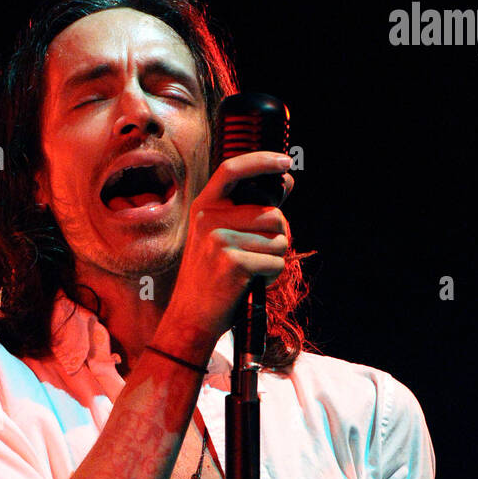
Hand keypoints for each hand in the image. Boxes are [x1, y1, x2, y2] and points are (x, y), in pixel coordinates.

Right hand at [163, 151, 293, 343]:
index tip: (285, 162)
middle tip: (256, 256)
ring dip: (274, 258)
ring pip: (279, 240)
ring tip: (250, 270)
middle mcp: (208, 219)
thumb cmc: (211, 277)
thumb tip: (287, 181)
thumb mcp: (220, 236)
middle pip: (272, 214)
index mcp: (203, 207)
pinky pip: (276, 263)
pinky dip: (271, 277)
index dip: (262, 161)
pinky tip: (250, 283)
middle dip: (277, 237)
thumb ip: (250, 209)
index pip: (232, 169)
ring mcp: (219, 240)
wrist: (190, 317)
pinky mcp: (233, 263)